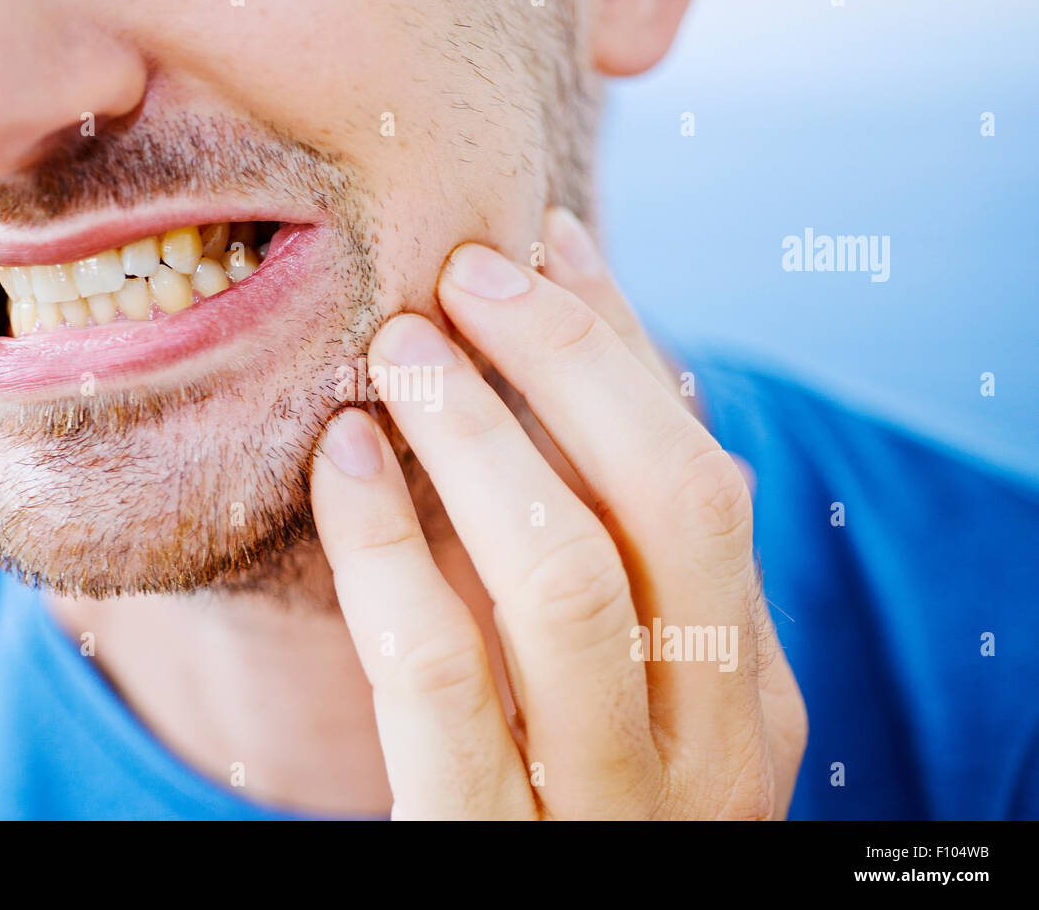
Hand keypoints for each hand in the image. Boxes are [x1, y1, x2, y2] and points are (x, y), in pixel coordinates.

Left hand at [310, 207, 806, 819]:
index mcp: (752, 695)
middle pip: (670, 504)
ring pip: (561, 577)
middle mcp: (711, 747)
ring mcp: (609, 808)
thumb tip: (571, 359)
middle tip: (470, 272)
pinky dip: (387, 543)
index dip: (623, 349)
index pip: (704, 479)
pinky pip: (435, 671)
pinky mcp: (484, 848)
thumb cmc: (567, 806)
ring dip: (481, 435)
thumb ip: (613, 561)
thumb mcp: (628, 695)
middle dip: (571, 364)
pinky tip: (344, 460)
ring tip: (401, 345)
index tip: (546, 247)